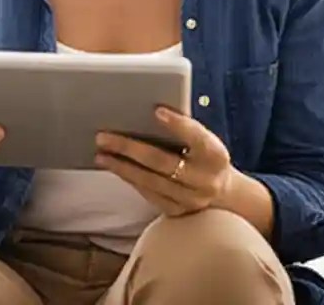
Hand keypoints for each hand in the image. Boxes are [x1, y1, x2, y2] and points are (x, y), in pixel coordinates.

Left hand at [94, 107, 235, 216]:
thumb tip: (145, 111)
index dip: (179, 124)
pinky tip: (113, 166)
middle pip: (163, 162)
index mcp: (216, 155)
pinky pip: (148, 194)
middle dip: (129, 148)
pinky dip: (128, 178)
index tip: (157, 110)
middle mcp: (206, 181)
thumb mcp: (203, 142)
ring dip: (121, 166)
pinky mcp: (177, 213)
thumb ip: (183, 130)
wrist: (222, 193)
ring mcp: (191, 200)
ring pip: (150, 181)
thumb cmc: (203, 156)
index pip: (198, 138)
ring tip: (100, 153)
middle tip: (103, 136)